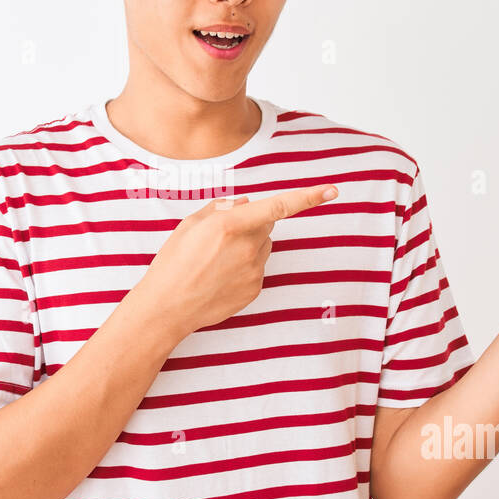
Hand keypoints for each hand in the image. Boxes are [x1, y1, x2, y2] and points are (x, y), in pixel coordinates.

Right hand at [138, 183, 338, 334]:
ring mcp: (254, 270)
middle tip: (220, 238)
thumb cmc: (174, 262)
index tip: (331, 191)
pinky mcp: (255, 289)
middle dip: (252, 224)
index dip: (307, 197)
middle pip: (266, 224)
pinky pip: (258, 269)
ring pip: (263, 247)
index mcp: (230, 225)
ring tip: (216, 261)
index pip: (278, 206)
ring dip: (248, 246)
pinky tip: (220, 277)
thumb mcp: (190, 225)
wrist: (167, 307)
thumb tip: (245, 202)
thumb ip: (221, 208)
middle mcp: (248, 247)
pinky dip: (244, 268)